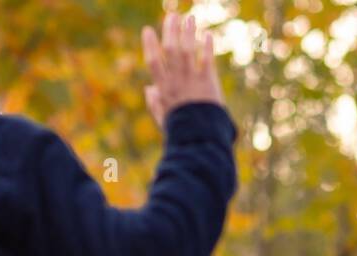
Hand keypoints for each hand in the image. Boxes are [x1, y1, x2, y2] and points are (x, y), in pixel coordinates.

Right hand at [142, 12, 223, 128]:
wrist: (200, 139)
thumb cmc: (181, 131)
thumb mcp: (163, 119)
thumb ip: (154, 103)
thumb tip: (148, 89)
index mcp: (163, 89)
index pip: (153, 61)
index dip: (150, 44)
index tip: (148, 29)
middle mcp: (176, 81)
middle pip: (171, 50)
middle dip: (171, 30)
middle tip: (172, 16)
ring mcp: (192, 81)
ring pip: (188, 50)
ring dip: (188, 32)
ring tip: (190, 17)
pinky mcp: (208, 83)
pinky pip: (206, 60)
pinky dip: (207, 46)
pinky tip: (208, 35)